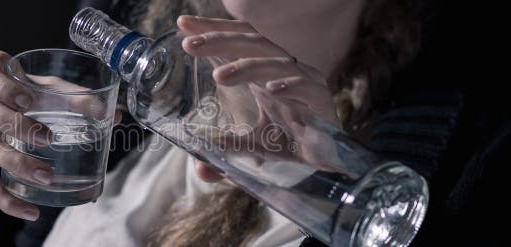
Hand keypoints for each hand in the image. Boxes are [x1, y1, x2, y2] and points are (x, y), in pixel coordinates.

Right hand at [0, 50, 53, 220]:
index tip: (29, 99)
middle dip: (18, 126)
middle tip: (50, 140)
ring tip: (47, 177)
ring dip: (17, 163)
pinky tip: (28, 211)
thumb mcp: (30, 84)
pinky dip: (5, 199)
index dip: (5, 88)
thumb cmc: (7, 93)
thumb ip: (68, 96)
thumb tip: (113, 114)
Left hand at [177, 16, 339, 182]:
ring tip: (220, 76)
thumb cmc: (287, 146)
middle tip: (191, 45)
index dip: (213, 29)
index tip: (183, 23)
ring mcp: (305, 84)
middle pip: (253, 42)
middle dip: (221, 39)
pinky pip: (307, 88)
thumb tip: (200, 169)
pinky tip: (271, 90)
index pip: (239, 39)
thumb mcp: (248, 150)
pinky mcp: (323, 103)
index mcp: (262, 73)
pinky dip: (290, 86)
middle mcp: (283, 72)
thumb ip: (224, 156)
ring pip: (276, 63)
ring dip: (247, 66)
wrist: (326, 168)